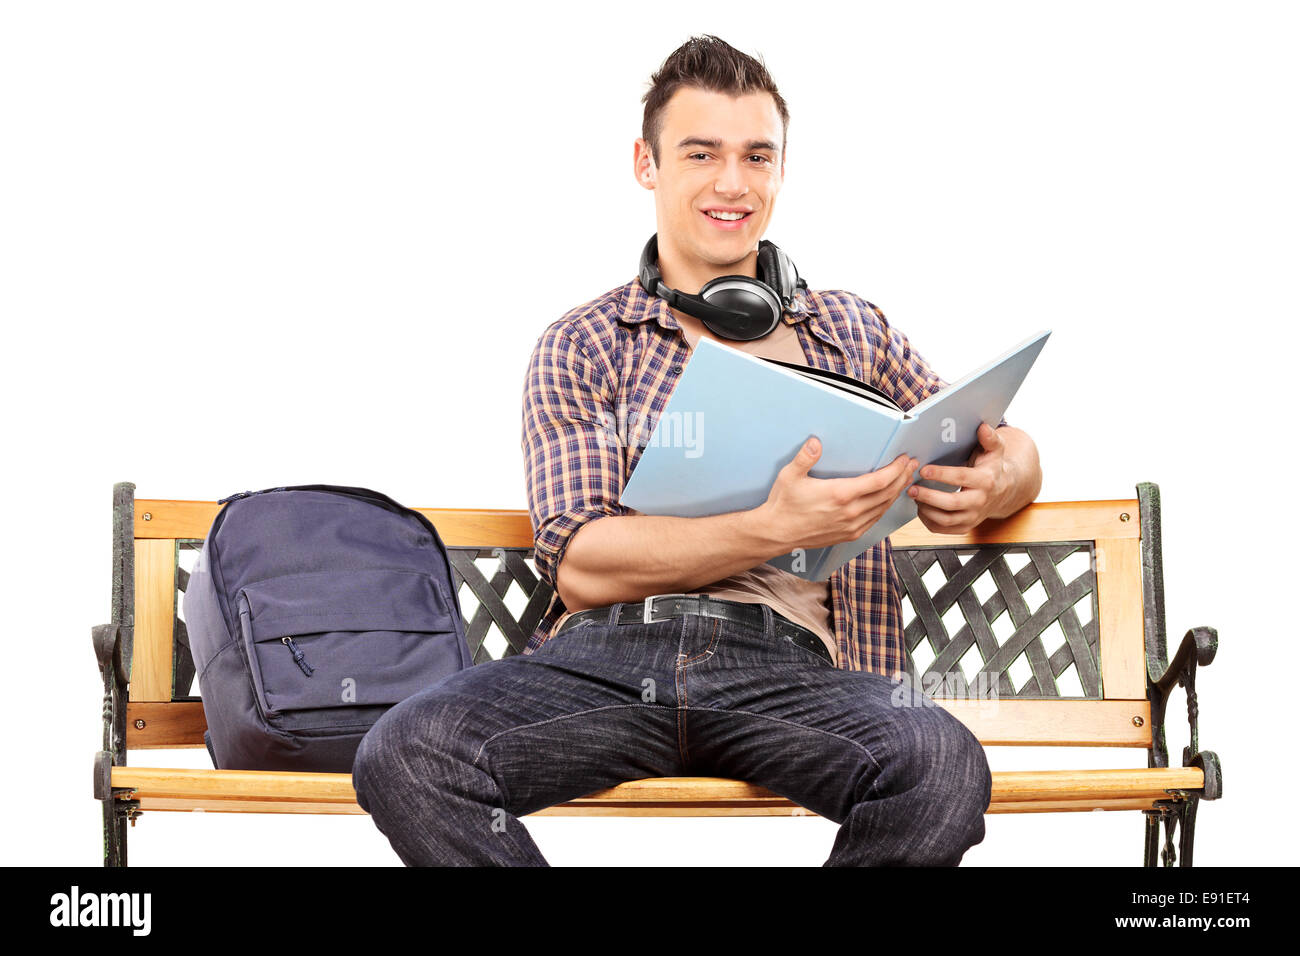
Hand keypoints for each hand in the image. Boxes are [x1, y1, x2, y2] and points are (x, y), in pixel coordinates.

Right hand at [758, 436, 918, 550]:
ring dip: (897, 492)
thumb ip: (805, 458)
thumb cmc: (783, 504)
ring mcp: (852, 525)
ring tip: (906, 479)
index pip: (879, 481)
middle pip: (887, 493)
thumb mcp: (790, 476)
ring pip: (883, 507)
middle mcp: (851, 512)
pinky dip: (885, 507)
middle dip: (903, 478)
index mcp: (840, 494)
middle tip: (912, 465)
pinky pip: (875, 519)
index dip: (896, 469)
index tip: (904, 459)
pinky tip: (888, 499)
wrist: (776, 533)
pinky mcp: (849, 534)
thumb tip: (815, 441)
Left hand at [908, 423, 1012, 534]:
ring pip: (946, 520)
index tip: (923, 470)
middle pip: (952, 504)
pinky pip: (943, 529)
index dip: (941, 474)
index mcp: (985, 481)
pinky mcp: (965, 527)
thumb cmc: (992, 468)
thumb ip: (989, 439)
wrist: (1002, 492)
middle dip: (929, 496)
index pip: (961, 478)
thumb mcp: (995, 451)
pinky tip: (920, 508)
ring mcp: (972, 517)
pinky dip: (928, 521)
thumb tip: (983, 427)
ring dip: (925, 509)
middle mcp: (980, 502)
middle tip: (911, 488)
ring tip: (914, 496)